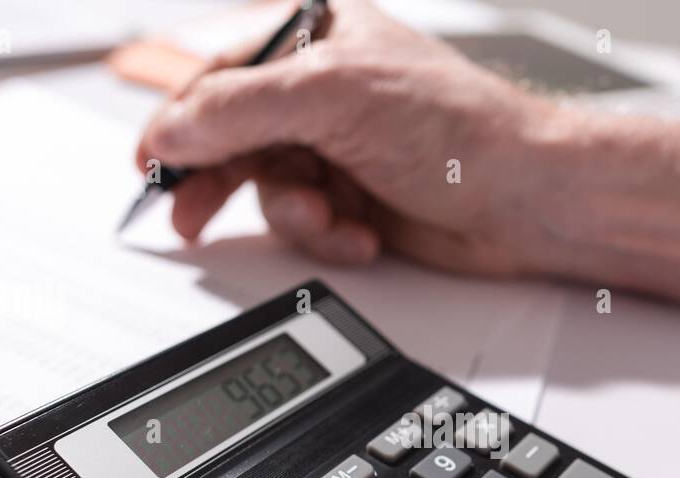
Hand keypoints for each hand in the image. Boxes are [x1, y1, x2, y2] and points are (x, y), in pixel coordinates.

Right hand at [136, 0, 571, 272]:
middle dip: (224, 181)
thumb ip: (239, 110)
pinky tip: (363, 231)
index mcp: (316, 38)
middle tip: (193, 217)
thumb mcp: (333, 99)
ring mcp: (339, 147)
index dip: (179, 122)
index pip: (220, 75)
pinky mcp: (356, 198)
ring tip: (330, 217)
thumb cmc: (461, 129)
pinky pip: (307, 224)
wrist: (527, 201)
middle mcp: (323, 92)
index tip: (151, 164)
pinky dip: (329, 236)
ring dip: (296, 215)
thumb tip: (171, 128)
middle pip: (234, 137)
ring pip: (269, 189)